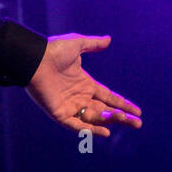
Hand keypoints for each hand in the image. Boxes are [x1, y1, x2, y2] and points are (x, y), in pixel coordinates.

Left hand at [25, 33, 141, 136]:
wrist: (33, 59)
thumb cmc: (52, 50)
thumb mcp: (76, 45)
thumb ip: (92, 44)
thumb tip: (108, 39)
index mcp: (84, 83)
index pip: (108, 97)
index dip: (122, 104)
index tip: (137, 111)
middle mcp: (79, 96)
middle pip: (105, 110)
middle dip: (122, 116)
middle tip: (138, 123)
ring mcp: (69, 105)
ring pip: (94, 118)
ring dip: (110, 120)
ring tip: (125, 119)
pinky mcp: (59, 113)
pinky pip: (77, 125)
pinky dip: (90, 130)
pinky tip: (106, 131)